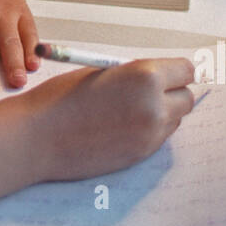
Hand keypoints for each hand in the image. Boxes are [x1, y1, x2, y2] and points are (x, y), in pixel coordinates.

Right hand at [0, 57, 197, 204]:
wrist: (38, 136)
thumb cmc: (62, 98)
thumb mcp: (103, 72)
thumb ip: (135, 75)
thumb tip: (160, 79)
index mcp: (145, 76)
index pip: (186, 70)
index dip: (175, 70)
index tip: (167, 72)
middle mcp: (154, 106)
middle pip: (186, 98)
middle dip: (172, 92)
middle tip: (149, 91)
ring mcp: (150, 135)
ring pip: (174, 120)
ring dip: (162, 113)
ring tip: (129, 109)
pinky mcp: (141, 155)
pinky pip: (158, 138)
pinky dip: (148, 131)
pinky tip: (121, 126)